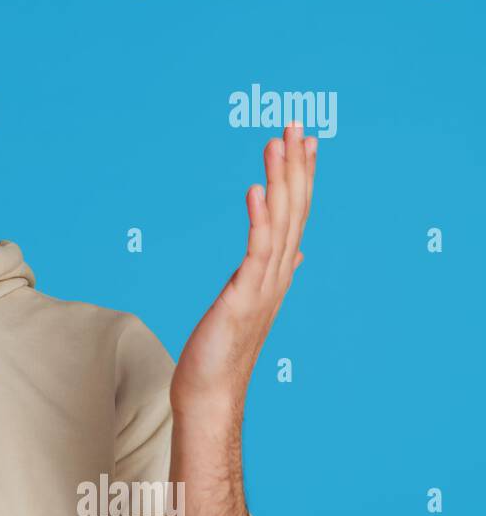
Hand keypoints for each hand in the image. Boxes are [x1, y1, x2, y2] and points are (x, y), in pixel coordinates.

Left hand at [171, 122, 315, 416]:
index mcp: (276, 272)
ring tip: (278, 141)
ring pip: (279, 222)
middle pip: (293, 210)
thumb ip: (271, 273)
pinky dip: (258, 218)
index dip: (300, 177)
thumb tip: (292, 253)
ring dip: (279, 180)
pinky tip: (255, 189)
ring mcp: (263, 286)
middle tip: (296, 124)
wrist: (209, 391)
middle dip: (295, 166)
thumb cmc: (222, 350)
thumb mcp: (247, 302)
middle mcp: (276, 275)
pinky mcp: (244, 297)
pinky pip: (256, 251)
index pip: (294, 214)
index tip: (304, 141)